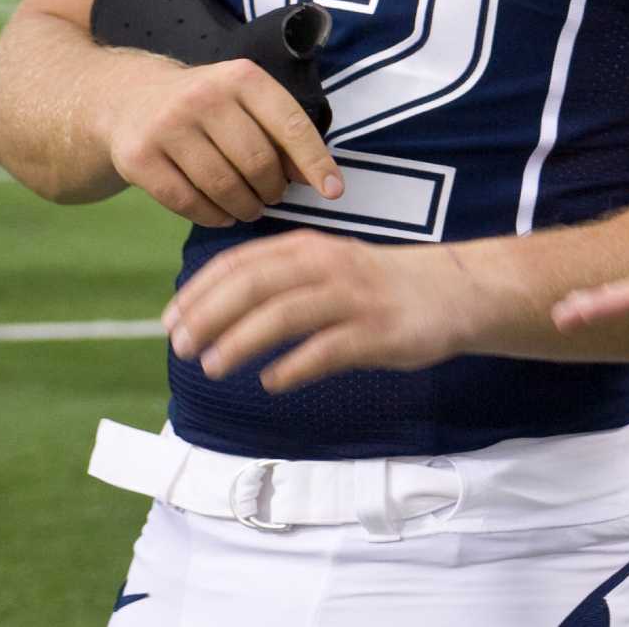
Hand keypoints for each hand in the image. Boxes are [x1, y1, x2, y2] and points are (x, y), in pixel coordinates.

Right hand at [90, 56, 342, 226]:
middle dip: (273, 190)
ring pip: (223, 186)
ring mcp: (166, 126)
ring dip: (245, 208)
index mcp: (242, 78)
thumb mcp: (247, 101)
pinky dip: (212, 216)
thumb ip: (283, 133)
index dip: (316, 163)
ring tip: (251, 208)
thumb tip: (321, 180)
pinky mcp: (138, 157)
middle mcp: (204, 97)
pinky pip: (187, 202)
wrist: (130, 97)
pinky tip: (221, 215)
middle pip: (257, 162)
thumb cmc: (208, 107)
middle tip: (274, 197)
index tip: (334, 191)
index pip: (291, 125)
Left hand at [163, 230, 474, 392]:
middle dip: (210, 315)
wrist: (457, 291)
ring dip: (242, 340)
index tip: (171, 320)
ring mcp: (355, 298)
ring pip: (286, 313)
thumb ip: (280, 279)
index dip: (200, 291)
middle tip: (181, 347)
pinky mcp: (378, 332)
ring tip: (213, 366)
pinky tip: (272, 382)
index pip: (242, 262)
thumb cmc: (381, 284)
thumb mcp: (328, 266)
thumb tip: (213, 311)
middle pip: (256, 284)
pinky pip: (327, 349)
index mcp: (311, 248)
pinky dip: (294, 366)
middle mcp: (329, 266)